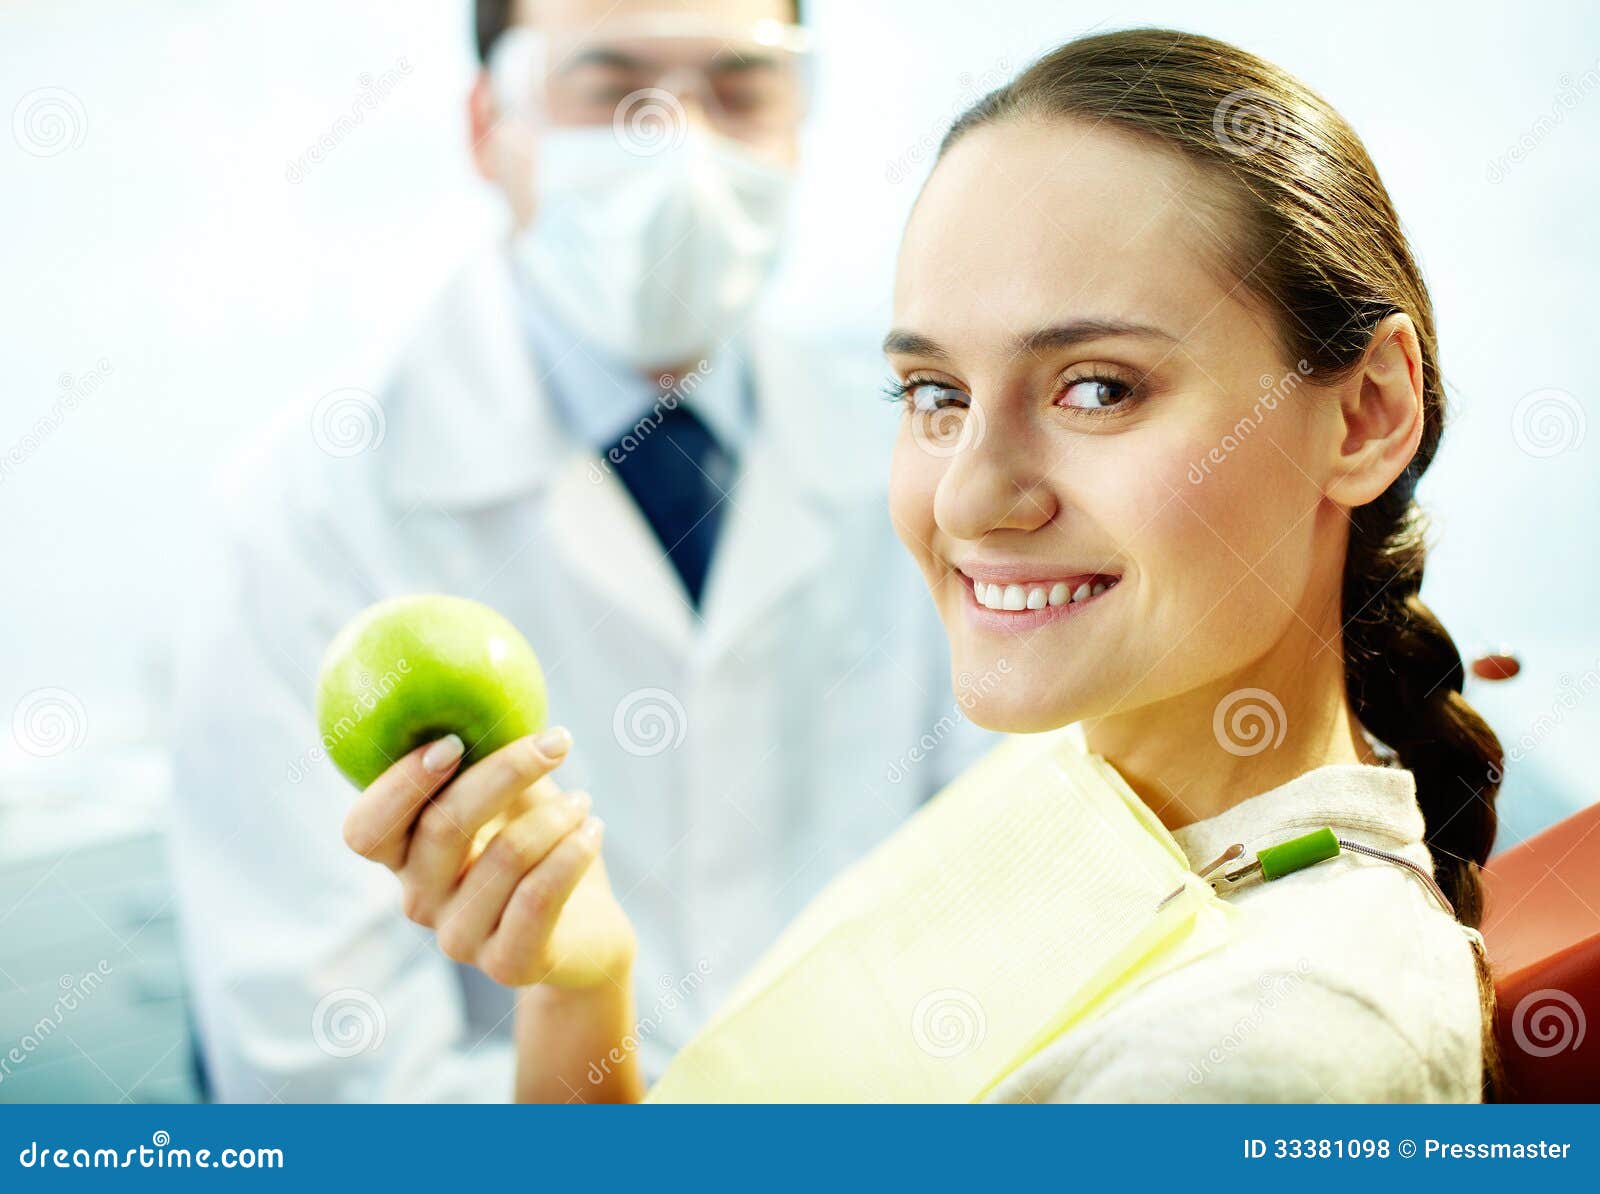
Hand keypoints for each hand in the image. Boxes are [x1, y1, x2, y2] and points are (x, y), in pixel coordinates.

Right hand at [341, 727, 634, 988]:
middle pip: (442, 828)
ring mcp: (459, 937)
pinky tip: (593, 830)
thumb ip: (486, 755)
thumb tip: (482, 682)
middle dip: (504, 773)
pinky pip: (539, 896)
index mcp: (403, 856)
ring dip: (557, 815)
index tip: (455, 742)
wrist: (587, 930)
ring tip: (583, 800)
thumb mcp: (510, 795)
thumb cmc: (539, 845)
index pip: (364, 830)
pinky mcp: (508, 963)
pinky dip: (572, 852)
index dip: (399, 785)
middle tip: (555, 742)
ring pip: (505, 856)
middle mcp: (419, 900)